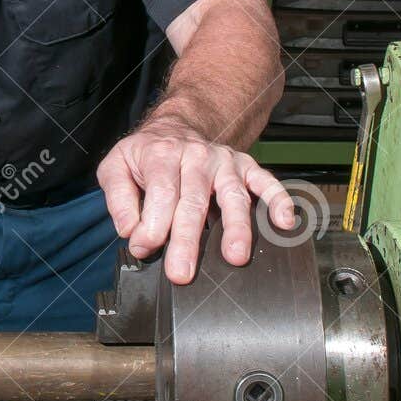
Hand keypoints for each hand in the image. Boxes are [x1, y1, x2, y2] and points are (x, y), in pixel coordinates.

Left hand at [97, 120, 294, 283]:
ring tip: (235, 256)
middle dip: (187, 240)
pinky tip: (284, 222)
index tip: (144, 248)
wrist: (175, 128)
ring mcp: (224, 162)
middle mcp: (195, 157)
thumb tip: (130, 231)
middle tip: (182, 272)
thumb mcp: (116, 167)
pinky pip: (266, 182)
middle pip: (193, 201)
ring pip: (232, 196)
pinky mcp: (245, 167)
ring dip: (236, 227)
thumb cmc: (145, 154)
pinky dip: (278, 200)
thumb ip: (118, 199)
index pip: (161, 194)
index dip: (152, 225)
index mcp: (161, 155)